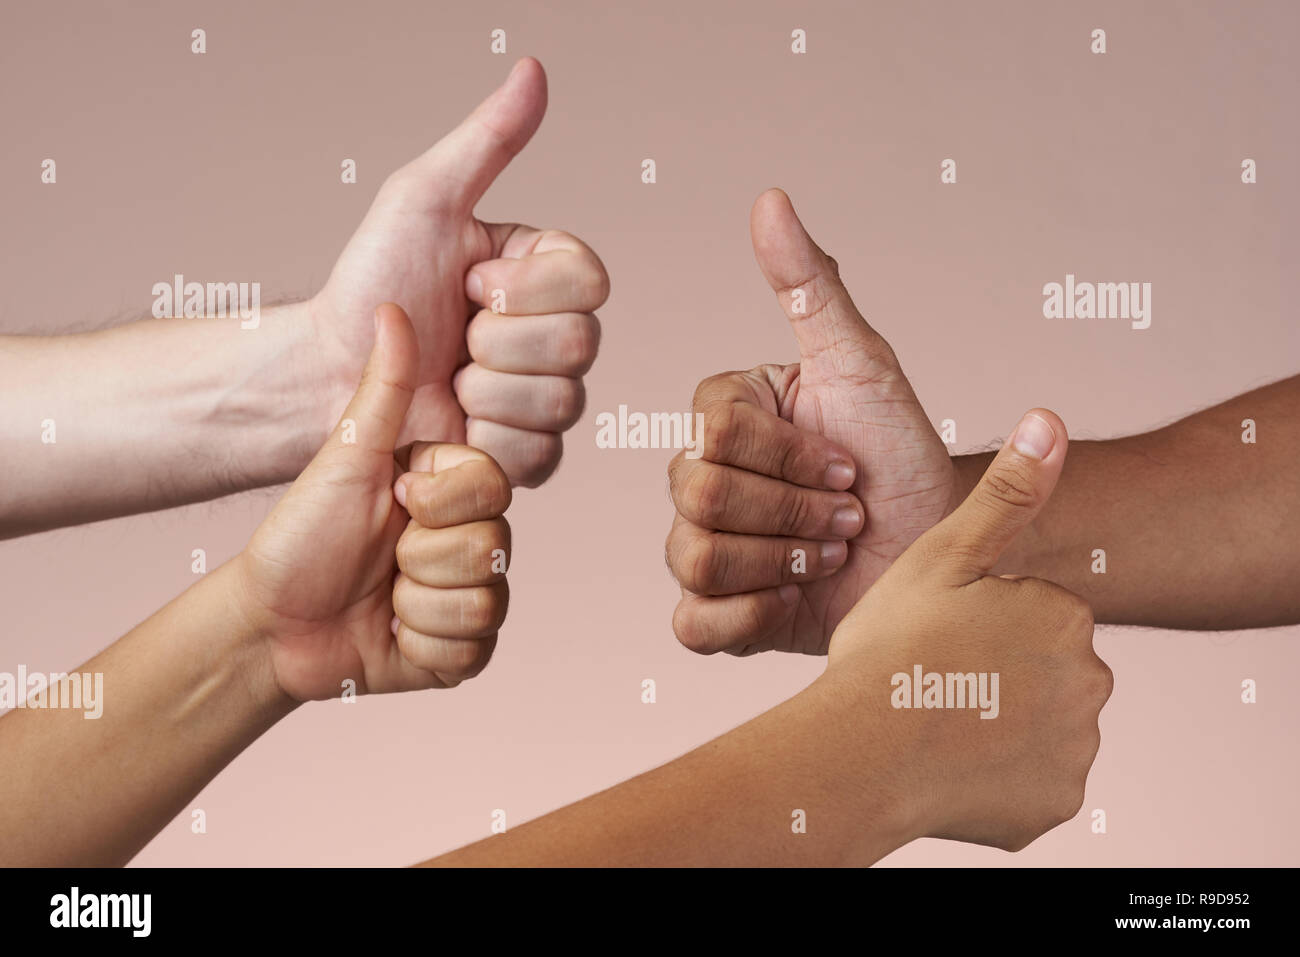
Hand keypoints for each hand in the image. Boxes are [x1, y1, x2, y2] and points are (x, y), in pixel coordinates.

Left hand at [235, 303, 511, 702]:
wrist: (270, 622)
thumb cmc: (302, 534)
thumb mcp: (347, 457)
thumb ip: (385, 388)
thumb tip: (389, 310)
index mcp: (454, 489)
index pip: (494, 488)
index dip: (440, 502)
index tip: (395, 500)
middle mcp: (472, 540)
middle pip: (493, 550)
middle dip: (420, 559)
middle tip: (382, 557)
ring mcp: (470, 597)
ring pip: (484, 604)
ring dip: (416, 604)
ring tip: (382, 599)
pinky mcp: (460, 652)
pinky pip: (471, 653)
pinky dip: (419, 647)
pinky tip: (389, 635)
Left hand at [309, 57, 607, 486]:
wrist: (331, 377)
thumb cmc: (372, 284)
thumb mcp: (425, 198)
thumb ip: (488, 140)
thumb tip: (533, 70)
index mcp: (545, 275)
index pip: (591, 283)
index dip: (525, 289)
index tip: (468, 282)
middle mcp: (557, 335)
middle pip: (581, 346)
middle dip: (498, 344)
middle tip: (453, 337)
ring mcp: (546, 398)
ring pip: (560, 403)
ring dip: (487, 393)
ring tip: (447, 382)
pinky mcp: (526, 456)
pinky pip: (540, 455)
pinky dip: (485, 442)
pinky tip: (453, 425)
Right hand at [666, 188, 952, 654]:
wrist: (941, 555)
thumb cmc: (903, 457)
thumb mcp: (864, 366)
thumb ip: (811, 287)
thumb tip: (770, 199)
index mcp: (724, 416)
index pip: (713, 433)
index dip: (789, 457)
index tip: (847, 463)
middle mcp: (699, 477)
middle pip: (699, 497)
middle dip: (795, 512)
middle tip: (848, 514)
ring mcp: (700, 547)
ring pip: (694, 558)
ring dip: (785, 560)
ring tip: (831, 552)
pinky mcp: (713, 615)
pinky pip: (694, 625)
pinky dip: (754, 616)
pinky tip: (799, 597)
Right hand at [825, 409, 1112, 852]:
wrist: (862, 755)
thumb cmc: (892, 650)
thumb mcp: (944, 556)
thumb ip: (1007, 492)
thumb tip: (1050, 420)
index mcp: (1064, 615)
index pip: (1034, 613)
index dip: (979, 622)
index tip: (937, 637)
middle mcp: (1090, 682)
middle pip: (1045, 670)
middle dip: (999, 673)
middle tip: (936, 678)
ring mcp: (1075, 750)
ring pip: (1039, 726)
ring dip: (999, 724)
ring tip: (938, 721)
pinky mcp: (1053, 802)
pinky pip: (1031, 782)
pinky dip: (999, 777)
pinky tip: (953, 764)